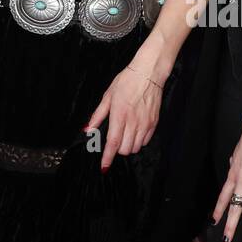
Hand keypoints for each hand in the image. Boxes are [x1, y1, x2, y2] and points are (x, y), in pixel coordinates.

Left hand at [86, 55, 168, 170]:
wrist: (147, 74)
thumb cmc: (126, 82)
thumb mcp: (107, 96)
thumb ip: (98, 115)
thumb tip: (88, 129)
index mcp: (119, 115)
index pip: (113, 142)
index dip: (108, 157)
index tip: (104, 167)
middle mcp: (133, 122)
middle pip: (125, 149)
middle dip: (118, 149)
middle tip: (115, 138)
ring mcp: (145, 124)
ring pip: (135, 147)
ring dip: (128, 145)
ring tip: (125, 132)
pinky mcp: (154, 123)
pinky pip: (145, 141)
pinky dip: (139, 141)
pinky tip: (135, 130)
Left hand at [210, 115, 241, 241]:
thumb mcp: (237, 152)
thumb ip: (235, 161)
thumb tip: (232, 162)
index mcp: (234, 175)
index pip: (223, 196)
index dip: (218, 210)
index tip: (213, 221)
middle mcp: (241, 181)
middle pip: (234, 206)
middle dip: (230, 225)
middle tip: (225, 240)